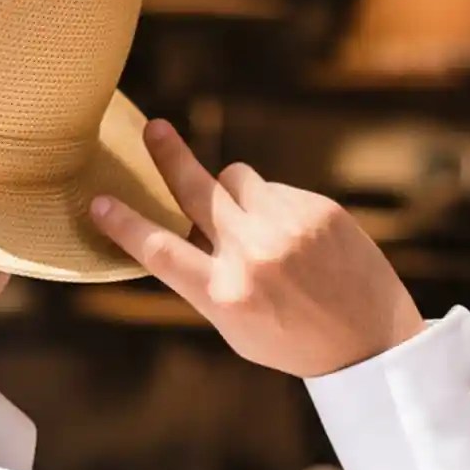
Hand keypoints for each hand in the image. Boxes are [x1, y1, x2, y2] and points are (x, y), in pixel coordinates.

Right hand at [91, 120, 423, 377]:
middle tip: (153, 128)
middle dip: (169, 156)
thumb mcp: (234, 326)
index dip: (124, 224)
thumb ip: (205, 278)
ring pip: (236, 179)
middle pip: (196, 190)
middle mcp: (252, 255)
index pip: (159, 250)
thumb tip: (185, 222)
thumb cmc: (291, 339)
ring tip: (256, 226)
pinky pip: (275, 189)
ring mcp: (287, 227)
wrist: (371, 341)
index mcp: (223, 294)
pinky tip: (297, 239)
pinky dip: (273, 207)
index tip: (98, 202)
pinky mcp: (318, 208)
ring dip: (232, 192)